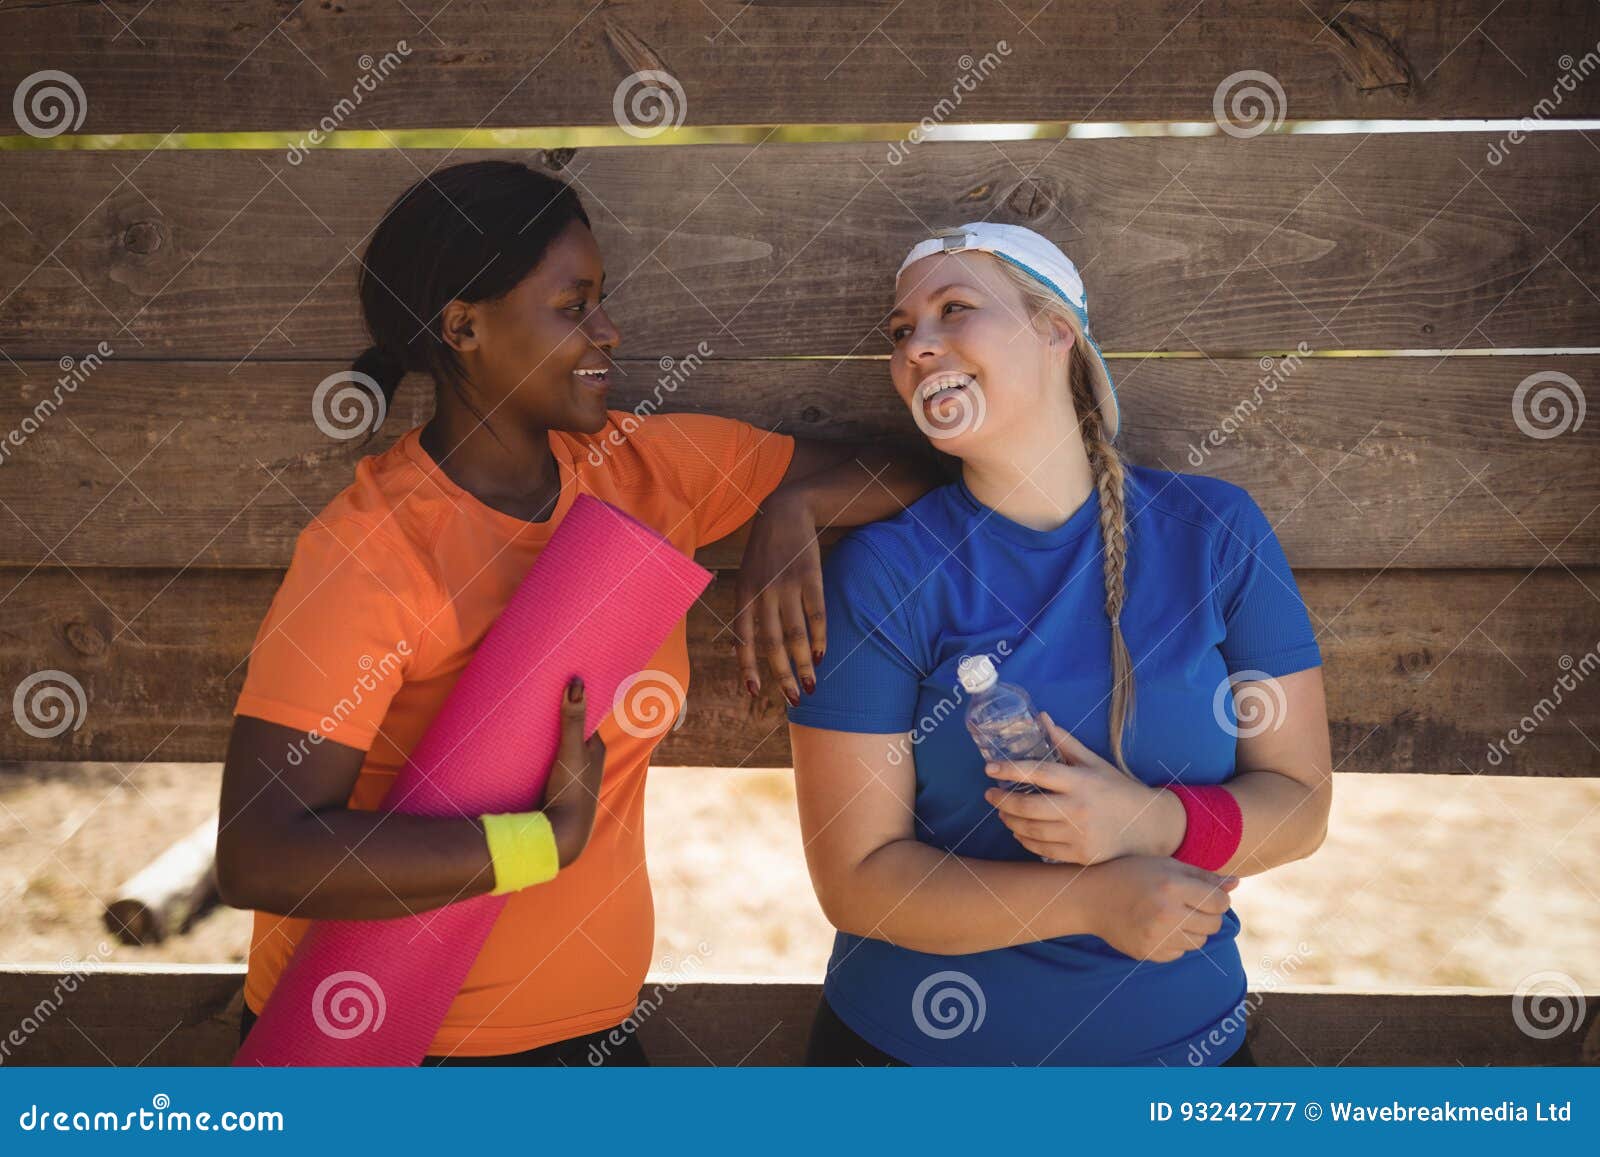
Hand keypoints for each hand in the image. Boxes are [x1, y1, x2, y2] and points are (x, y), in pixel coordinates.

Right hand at [542, 676, 606, 865]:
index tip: (559, 678)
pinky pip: (547, 762)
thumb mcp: (570, 751)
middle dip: (557, 713)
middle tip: (535, 692)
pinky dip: (539, 752)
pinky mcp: (555, 786)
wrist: (562, 835)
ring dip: (545, 733)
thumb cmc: (571, 791)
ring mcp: (571, 774)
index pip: (585, 714)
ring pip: (558, 746)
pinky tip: (521, 747)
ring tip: (523, 713)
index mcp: (595, 748)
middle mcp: (586, 760)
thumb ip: (572, 719)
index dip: (574, 698)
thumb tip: (576, 681)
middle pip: (571, 729)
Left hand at [733, 490, 825, 706]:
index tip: (754, 691)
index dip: (747, 666)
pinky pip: (816, 616)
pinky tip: (821, 656)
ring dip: (804, 665)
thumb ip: (748, 609)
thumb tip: (745, 649)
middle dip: (783, 675)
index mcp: (743, 593)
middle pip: (773, 644)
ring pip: (796, 635)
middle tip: (793, 700)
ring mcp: (788, 585)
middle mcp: (763, 592)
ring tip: (811, 685)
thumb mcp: (746, 576)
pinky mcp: (811, 578)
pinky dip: (820, 639)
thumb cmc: (764, 552)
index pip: (743, 638)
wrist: (784, 512)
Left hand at [983, 710, 1183, 863]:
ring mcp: (1080, 834)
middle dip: (1002, 801)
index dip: (1010, 770)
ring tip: (1002, 813)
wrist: (1149, 825)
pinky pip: (1043, 850)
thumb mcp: (1095, 762)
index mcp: (1081, 781)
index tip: (989, 769)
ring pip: (1031, 831)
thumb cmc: (1118, 790)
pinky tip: (1019, 831)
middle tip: (990, 794)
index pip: (1038, 772)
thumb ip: (1066, 743)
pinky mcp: (1081, 856)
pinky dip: (1025, 840)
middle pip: (1028, 807)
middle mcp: (1079, 808)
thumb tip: (1042, 718)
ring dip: (1010, 821)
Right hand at [1082, 856, 1238, 962]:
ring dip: (1192, 929)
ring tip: (1171, 915)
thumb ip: (1203, 876)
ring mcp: (1156, 936)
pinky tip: (1158, 927)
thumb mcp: (1165, 865)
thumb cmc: (1130, 873)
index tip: (1203, 893)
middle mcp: (1166, 913)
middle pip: (1214, 924)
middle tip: (1188, 904)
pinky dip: (1175, 942)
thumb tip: (1237, 883)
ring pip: (1200, 942)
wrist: (1090, 897)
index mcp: (1172, 885)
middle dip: (1207, 914)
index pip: (1220, 902)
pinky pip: (1180, 953)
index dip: (1217, 898)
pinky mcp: (1149, 953)